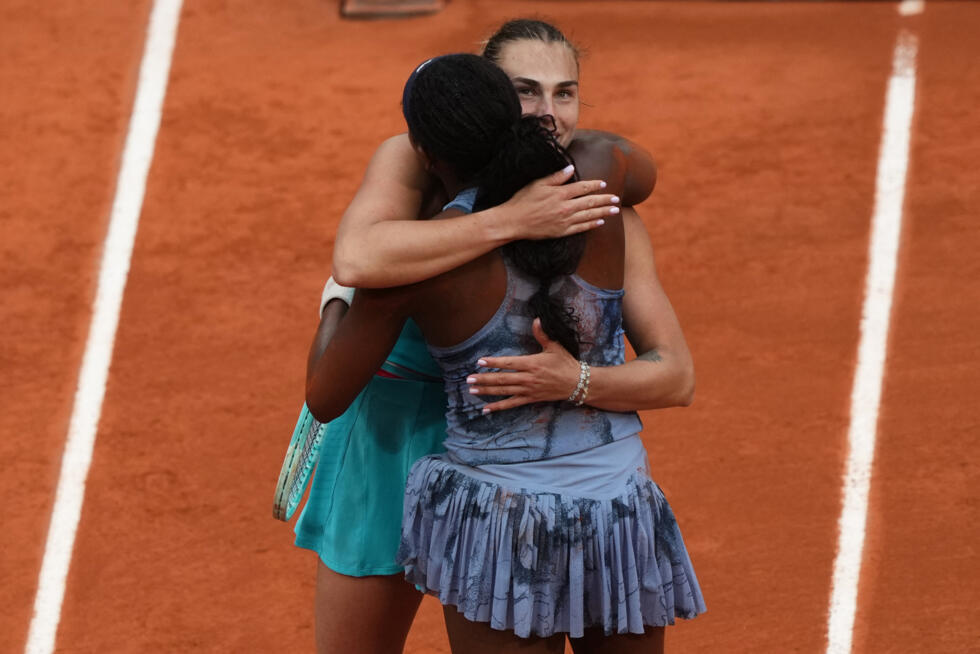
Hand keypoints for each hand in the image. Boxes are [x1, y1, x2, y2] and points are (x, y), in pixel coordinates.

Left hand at [467, 319, 580, 412]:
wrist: (577, 383)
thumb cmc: (566, 363)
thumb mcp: (555, 346)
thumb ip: (542, 334)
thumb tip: (536, 319)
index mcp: (532, 363)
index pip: (508, 363)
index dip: (493, 363)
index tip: (480, 361)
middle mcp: (528, 378)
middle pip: (502, 379)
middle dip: (484, 379)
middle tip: (469, 378)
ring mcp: (528, 390)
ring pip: (504, 391)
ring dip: (487, 391)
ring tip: (472, 390)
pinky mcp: (530, 399)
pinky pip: (512, 404)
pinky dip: (498, 407)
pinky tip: (486, 409)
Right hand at [501, 165, 619, 239]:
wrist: (513, 222)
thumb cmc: (522, 200)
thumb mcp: (538, 184)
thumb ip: (556, 176)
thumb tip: (571, 168)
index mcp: (559, 193)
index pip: (582, 187)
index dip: (594, 185)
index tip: (604, 184)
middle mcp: (565, 207)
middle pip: (590, 202)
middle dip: (605, 200)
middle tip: (616, 199)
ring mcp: (564, 221)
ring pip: (588, 215)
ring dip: (603, 212)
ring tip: (614, 210)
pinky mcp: (561, 231)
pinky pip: (580, 228)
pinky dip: (591, 225)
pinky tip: (600, 222)